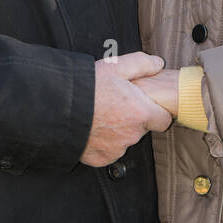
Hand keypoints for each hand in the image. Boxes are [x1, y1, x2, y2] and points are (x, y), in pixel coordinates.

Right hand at [80, 53, 171, 167]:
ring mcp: (116, 149)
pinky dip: (103, 142)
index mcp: (140, 113)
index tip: (145, 105)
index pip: (164, 120)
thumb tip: (158, 64)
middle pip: (141, 129)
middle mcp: (132, 135)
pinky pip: (108, 151)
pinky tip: (92, 128)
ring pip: (124, 140)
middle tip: (115, 104)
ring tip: (101, 114)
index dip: (156, 112)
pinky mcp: (101, 158)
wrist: (58, 108)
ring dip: (117, 130)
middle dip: (133, 118)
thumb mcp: (115, 67)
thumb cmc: (87, 87)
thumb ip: (141, 64)